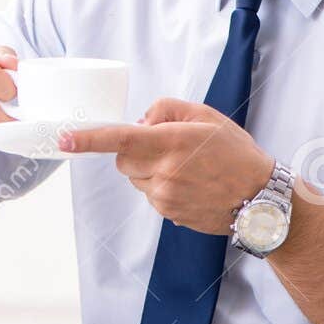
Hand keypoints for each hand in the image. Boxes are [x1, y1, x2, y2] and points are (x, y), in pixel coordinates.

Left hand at [58, 98, 273, 232]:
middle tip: (165, 147)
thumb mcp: (205, 116)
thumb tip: (139, 122)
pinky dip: (161, 187)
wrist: (260, 198)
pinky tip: (189, 185)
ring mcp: (164, 196)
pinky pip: (150, 195)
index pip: (119, 139)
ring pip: (135, 179)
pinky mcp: (167, 213)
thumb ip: (166, 110)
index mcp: (171, 143)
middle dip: (133, 151)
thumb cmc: (235, 152)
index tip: (63, 139)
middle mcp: (163, 172)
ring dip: (149, 170)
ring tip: (185, 168)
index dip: (87, 139)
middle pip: (122, 160)